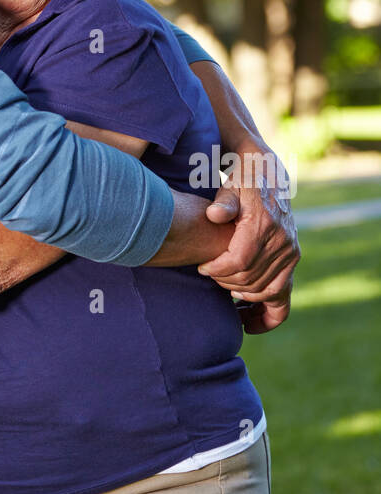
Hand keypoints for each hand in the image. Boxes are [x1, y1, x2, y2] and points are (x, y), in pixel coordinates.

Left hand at [198, 145, 298, 333]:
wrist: (267, 175)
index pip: (239, 262)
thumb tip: (213, 215)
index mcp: (265, 225)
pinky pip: (283, 297)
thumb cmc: (241, 181)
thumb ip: (222, 202)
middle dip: (224, 282)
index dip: (217, 270)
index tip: (201, 268)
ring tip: (224, 290)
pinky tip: (247, 318)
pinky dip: (267, 312)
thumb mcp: (229, 186)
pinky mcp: (292, 260)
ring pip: (265, 291)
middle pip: (250, 279)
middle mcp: (283, 242)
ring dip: (243, 296)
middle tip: (210, 275)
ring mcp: (291, 253)